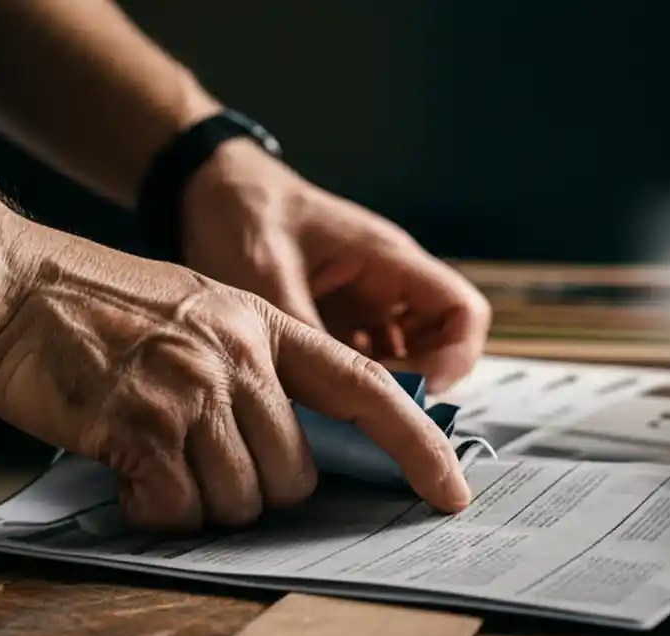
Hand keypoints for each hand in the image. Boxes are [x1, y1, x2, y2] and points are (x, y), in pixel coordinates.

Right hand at [0, 218, 469, 530]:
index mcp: (267, 325)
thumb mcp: (204, 314)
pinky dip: (156, 508)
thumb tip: (300, 446)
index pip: (367, 389)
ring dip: (202, 501)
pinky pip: (177, 507)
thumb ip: (259, 371)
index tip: (450, 490)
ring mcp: (189, 389)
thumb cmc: (102, 306)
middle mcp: (238, 356)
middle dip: (257, 490)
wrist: (8, 282)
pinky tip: (129, 470)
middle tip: (204, 461)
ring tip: (158, 458)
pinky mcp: (136, 423)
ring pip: (240, 500)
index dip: (417, 445)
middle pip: (296, 475)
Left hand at [179, 141, 490, 392]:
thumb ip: (303, 331)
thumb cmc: (242, 213)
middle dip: (420, 381)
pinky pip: (370, 359)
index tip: (418, 393)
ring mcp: (367, 302)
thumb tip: (324, 395)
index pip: (462, 311)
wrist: (207, 189)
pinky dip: (358, 383)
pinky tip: (322, 398)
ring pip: (410, 357)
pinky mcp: (341, 319)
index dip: (455, 358)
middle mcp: (389, 283)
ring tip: (346, 410)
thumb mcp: (266, 274)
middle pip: (444, 343)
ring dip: (389, 386)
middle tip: (375, 412)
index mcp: (388, 260)